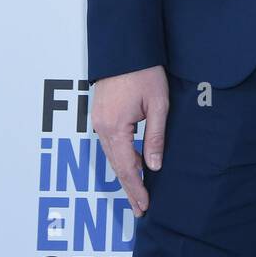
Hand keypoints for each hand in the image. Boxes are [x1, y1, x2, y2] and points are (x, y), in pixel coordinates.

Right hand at [91, 65, 168, 217]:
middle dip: (129, 188)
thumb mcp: (158, 104)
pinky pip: (109, 142)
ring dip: (125, 173)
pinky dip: (120, 157)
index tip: (144, 206)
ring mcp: (97, 120)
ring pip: (111, 155)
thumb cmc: (144, 72)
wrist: (126, 48)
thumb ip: (155, 136)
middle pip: (116, 165)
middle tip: (140, 208)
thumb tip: (153, 166)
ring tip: (138, 192)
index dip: (135, 188)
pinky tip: (132, 164)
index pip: (126, 167)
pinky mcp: (99, 113)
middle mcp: (101, 127)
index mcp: (115, 127)